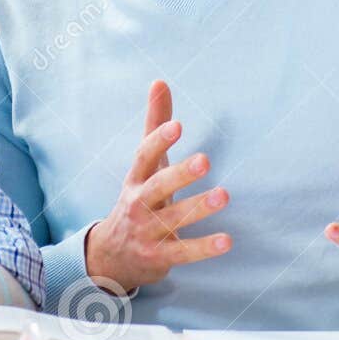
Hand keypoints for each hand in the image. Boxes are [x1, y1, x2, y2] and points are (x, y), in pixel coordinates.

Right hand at [84, 80, 231, 292]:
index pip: (144, 157)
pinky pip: (183, 252)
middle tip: (205, 160)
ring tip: (223, 195)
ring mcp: (148, 232)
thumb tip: (160, 82)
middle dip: (180, 174)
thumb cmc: (138, 199)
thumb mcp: (144, 165)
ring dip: (198, 207)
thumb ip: (155, 125)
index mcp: (135, 179)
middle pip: (157, 188)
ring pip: (173, 220)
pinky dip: (204, 247)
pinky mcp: (160, 257)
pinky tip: (226, 240)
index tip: (177, 125)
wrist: (111, 255)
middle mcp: (139, 204)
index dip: (159, 141)